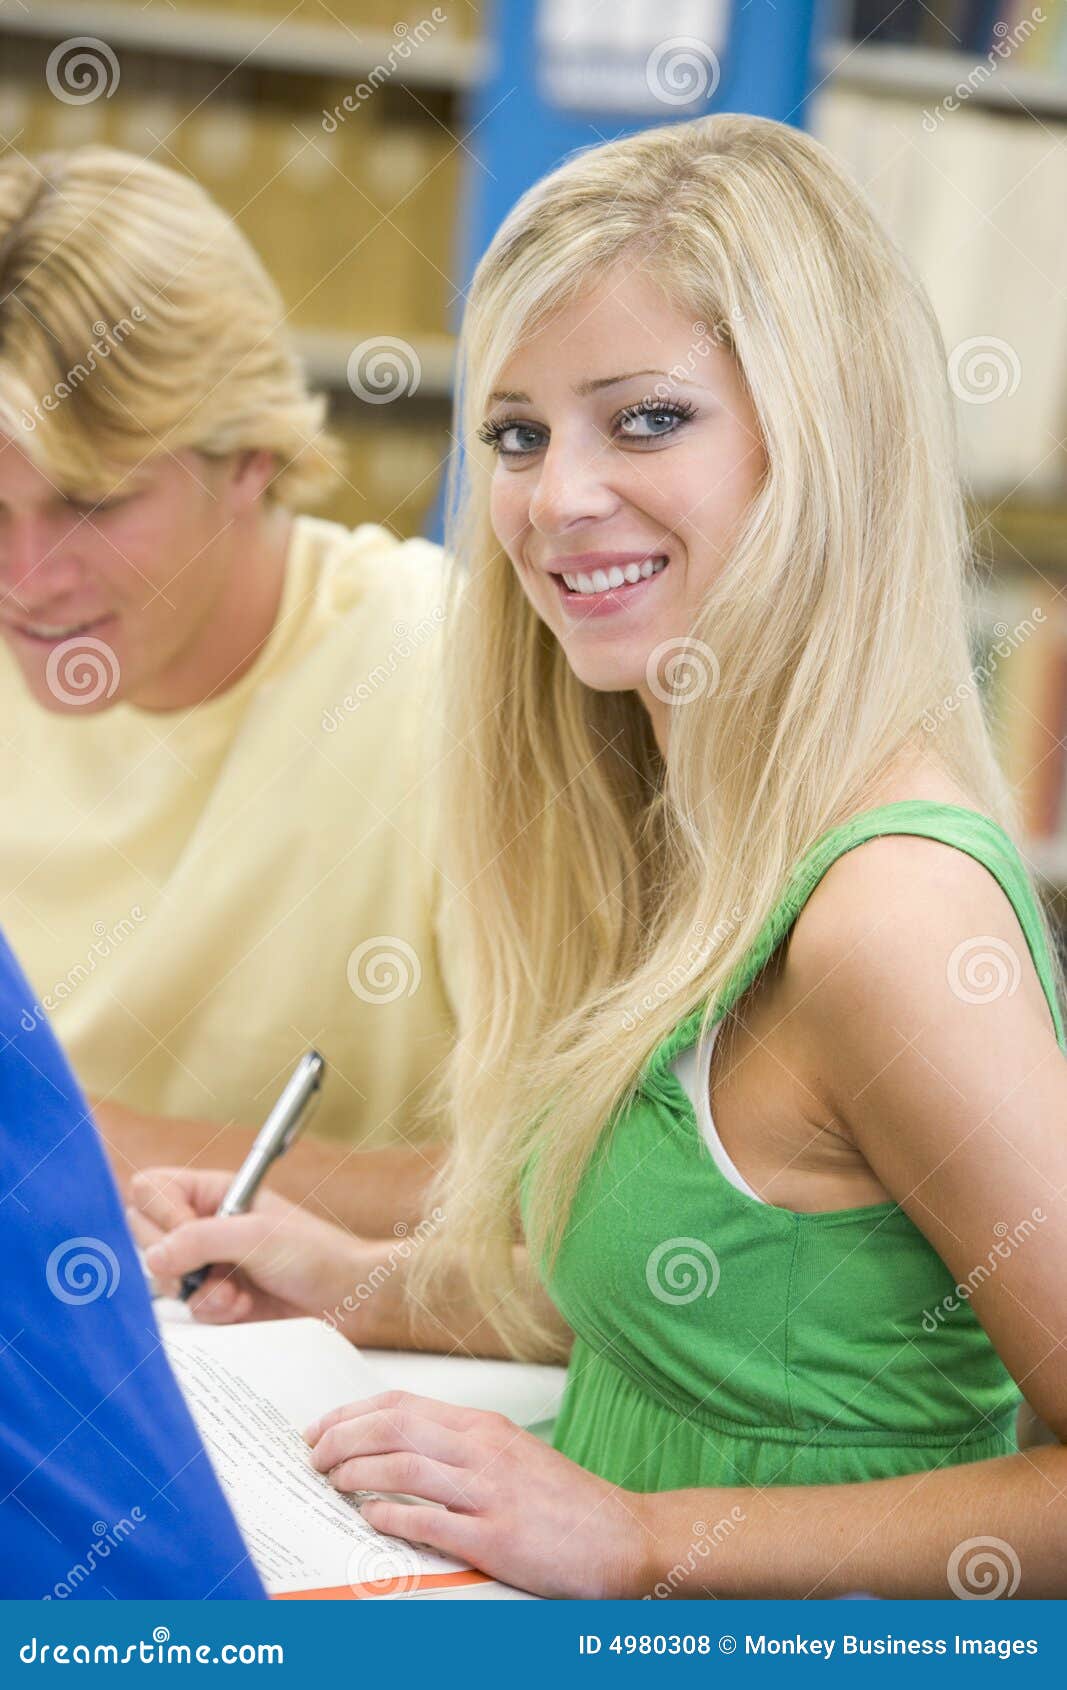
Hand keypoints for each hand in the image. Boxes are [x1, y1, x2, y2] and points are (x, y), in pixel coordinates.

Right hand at [127, 1166, 364, 1328]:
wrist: (346, 1299)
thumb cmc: (315, 1253)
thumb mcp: (258, 1235)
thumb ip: (201, 1240)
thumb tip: (152, 1259)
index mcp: (213, 1192)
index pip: (151, 1190)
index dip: (160, 1213)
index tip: (187, 1233)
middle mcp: (203, 1224)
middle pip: (145, 1234)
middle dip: (176, 1259)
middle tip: (210, 1265)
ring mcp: (207, 1264)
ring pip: (162, 1278)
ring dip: (201, 1290)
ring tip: (237, 1291)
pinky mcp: (214, 1299)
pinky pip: (187, 1308)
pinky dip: (213, 1311)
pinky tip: (243, 1307)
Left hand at [303, 1389, 652, 1598]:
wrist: (624, 1536)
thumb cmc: (565, 1501)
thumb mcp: (512, 1454)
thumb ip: (461, 1447)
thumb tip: (400, 1448)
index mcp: (484, 1427)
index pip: (402, 1404)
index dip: (352, 1413)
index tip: (321, 1429)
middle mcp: (482, 1450)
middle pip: (393, 1427)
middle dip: (342, 1439)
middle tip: (313, 1457)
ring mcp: (489, 1492)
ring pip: (403, 1467)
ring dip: (355, 1474)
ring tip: (332, 1485)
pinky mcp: (496, 1536)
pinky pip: (429, 1521)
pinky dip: (390, 1517)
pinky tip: (371, 1521)